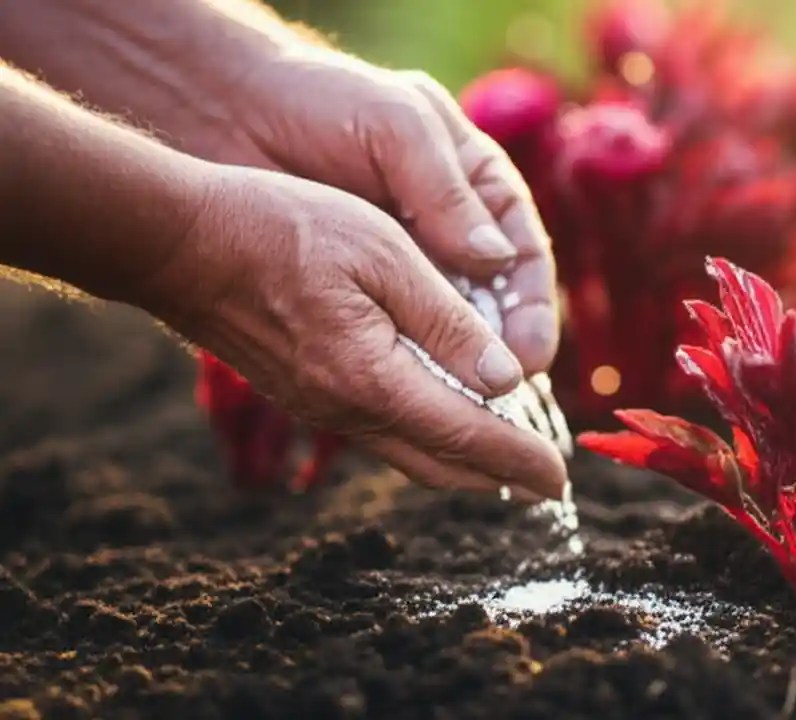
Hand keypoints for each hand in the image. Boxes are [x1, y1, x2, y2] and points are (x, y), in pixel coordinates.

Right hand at [146, 163, 566, 499]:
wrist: (180, 242)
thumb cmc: (285, 229)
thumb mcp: (385, 256)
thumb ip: (449, 323)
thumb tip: (507, 379)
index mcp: (373, 378)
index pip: (467, 436)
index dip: (519, 460)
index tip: (559, 481)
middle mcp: (347, 408)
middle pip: (441, 463)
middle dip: (498, 475)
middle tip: (544, 482)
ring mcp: (321, 406)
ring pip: (410, 453)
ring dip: (463, 460)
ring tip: (505, 457)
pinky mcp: (305, 392)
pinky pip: (381, 433)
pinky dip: (426, 437)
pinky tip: (443, 418)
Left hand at [188, 50, 559, 374]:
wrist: (229, 109)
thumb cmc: (322, 100)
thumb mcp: (397, 127)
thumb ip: (445, 193)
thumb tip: (496, 260)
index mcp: (477, 188)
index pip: (521, 256)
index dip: (532, 309)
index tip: (532, 354)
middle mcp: (450, 233)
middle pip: (496, 305)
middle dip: (506, 356)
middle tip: (508, 400)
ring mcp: (407, 263)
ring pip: (450, 329)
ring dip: (463, 373)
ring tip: (471, 416)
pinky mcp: (363, 288)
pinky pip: (398, 338)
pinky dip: (412, 369)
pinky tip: (414, 398)